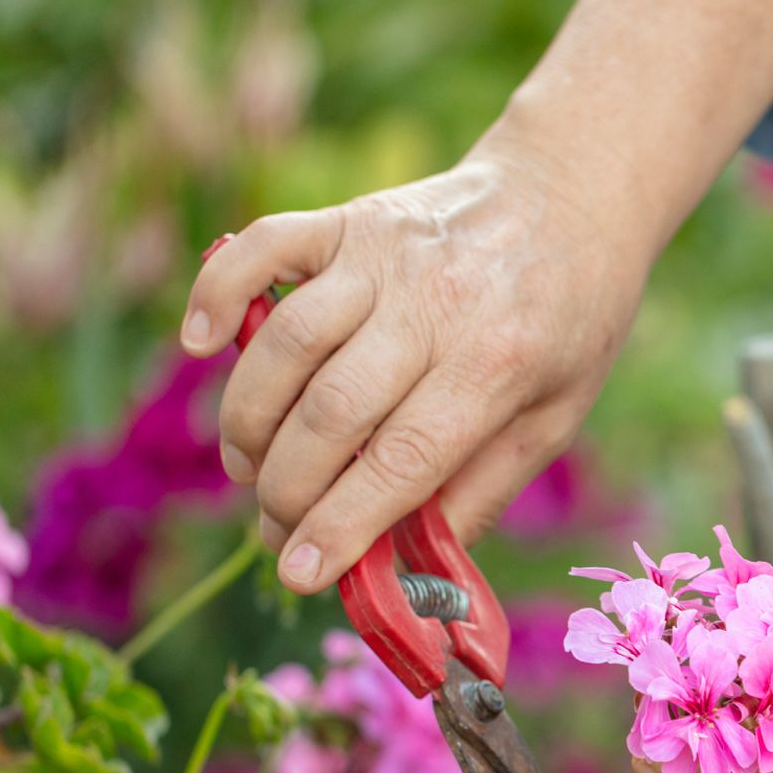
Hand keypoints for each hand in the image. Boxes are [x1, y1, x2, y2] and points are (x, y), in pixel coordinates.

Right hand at [181, 132, 648, 591]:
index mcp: (496, 363)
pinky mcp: (346, 220)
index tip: (300, 573)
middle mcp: (434, 304)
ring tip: (250, 468)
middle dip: (288, 489)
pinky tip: (199, 347)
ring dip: (249, 419)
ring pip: (285, 343)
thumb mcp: (553, 417)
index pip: (402, 459)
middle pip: (331, 410)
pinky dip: (216, 294)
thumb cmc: (566, 324)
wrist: (572, 198)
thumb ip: (479, 491)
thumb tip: (406, 570)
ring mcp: (383, 254)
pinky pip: (259, 250)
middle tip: (276, 529)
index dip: (342, 524)